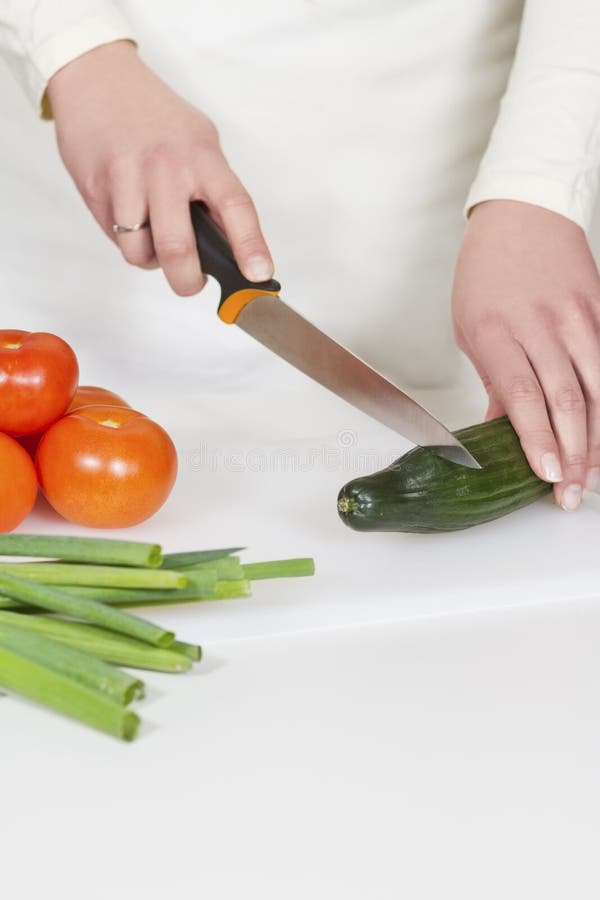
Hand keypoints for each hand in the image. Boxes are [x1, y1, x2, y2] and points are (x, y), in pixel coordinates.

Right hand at [46, 40, 272, 295]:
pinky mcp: (96, 190)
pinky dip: (127, 239)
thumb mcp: (199, 142)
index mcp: (201, 156)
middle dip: (188, 282)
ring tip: (154, 236)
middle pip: (178, 249)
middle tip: (193, 282)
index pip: (235, 207)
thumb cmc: (155, 116)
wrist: (97, 77)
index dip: (250, 246)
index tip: (259, 275)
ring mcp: (127, 179)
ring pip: (140, 253)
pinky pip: (115, 239)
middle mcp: (166, 168)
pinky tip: (128, 212)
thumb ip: (215, 190)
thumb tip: (234, 245)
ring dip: (151, 259)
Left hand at [452, 199, 599, 510]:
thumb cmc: (486, 274)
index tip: (548, 475)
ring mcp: (577, 318)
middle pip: (566, 400)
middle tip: (571, 494)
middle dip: (572, 454)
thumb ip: (492, 382)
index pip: (523, 396)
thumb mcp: (470, 328)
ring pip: (598, 388)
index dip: (538, 439)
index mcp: (496, 332)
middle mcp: (540, 326)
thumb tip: (499, 433)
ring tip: (594, 476)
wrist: (524, 214)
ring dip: (599, 439)